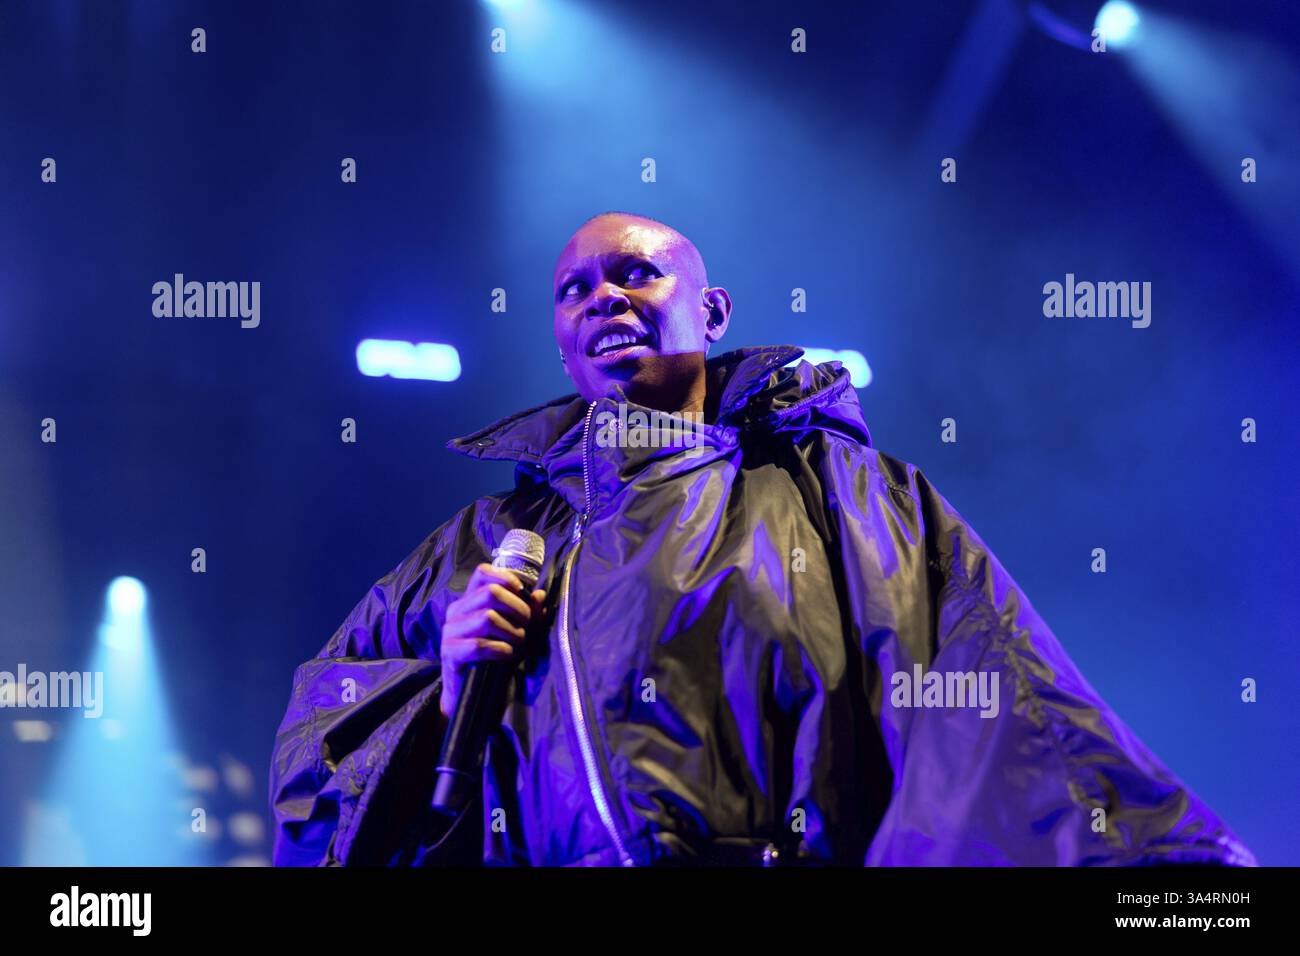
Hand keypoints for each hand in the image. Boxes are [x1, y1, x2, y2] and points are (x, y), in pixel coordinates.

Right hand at [439, 563, 546, 718]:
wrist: (471, 694)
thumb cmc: (495, 658)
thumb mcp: (514, 632)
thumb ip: (528, 613)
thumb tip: (540, 595)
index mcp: (469, 600)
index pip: (482, 573)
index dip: (505, 578)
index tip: (521, 592)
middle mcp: (456, 611)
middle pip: (490, 593)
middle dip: (517, 609)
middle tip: (526, 626)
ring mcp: (450, 632)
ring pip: (487, 618)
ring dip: (511, 632)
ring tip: (518, 644)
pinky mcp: (449, 654)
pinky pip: (479, 645)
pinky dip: (500, 650)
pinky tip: (507, 656)